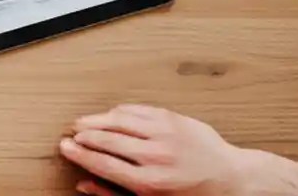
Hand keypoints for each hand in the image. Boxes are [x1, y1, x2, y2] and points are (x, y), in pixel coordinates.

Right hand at [61, 104, 297, 195]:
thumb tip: (83, 185)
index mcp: (150, 183)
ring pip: (119, 119)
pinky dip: (119, 111)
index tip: (65, 147)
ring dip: (96, 119)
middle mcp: (156, 156)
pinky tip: (110, 114)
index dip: (78, 153)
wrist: (233, 179)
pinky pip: (138, 109)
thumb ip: (113, 194)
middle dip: (83, 135)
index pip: (102, 162)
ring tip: (83, 122)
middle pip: (107, 139)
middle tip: (71, 134)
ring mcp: (165, 134)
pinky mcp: (174, 118)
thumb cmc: (192, 195)